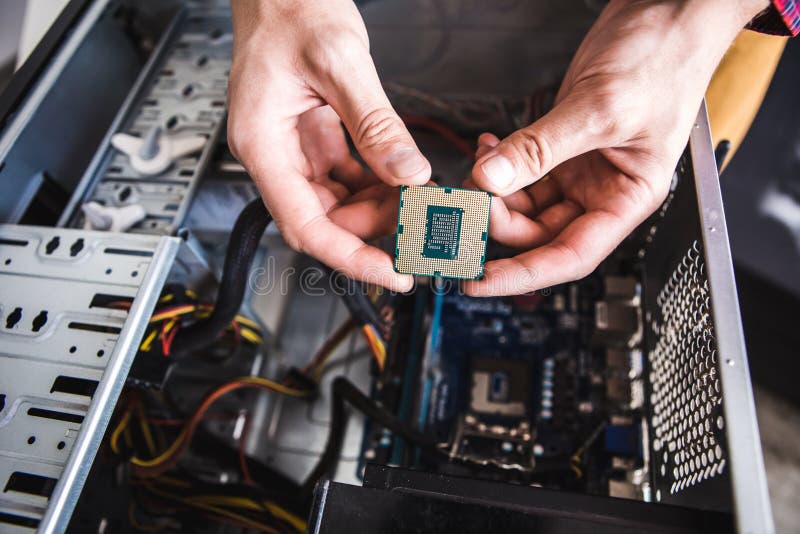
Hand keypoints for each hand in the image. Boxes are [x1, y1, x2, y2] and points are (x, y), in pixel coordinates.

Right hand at [228, 0, 430, 291]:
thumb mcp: (339, 62)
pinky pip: (345, 178)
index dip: (350, 257)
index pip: (305, 226)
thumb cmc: (291, 8)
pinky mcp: (313, 139)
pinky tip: (401, 178)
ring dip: (378, 206)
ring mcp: (294, 149)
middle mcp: (274, 155)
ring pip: (337, 203)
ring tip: (417, 199)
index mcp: (263, 145)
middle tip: (421, 224)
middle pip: (323, 220)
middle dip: (373, 229)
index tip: (391, 273)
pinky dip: (375, 183)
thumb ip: (375, 124)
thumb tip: (408, 174)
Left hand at [464, 0, 767, 295]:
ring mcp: (579, 171)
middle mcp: (602, 192)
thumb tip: (492, 180)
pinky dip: (499, 164)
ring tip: (479, 166)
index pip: (570, 255)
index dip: (523, 274)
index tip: (482, 281)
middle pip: (539, 232)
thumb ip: (541, 149)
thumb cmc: (663, 60)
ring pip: (525, 203)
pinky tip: (489, 147)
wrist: (666, 15)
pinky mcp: (561, 147)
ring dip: (494, 190)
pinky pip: (521, 171)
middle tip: (470, 201)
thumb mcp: (600, 109)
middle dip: (500, 220)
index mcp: (627, 199)